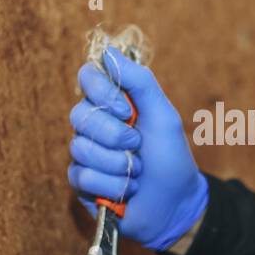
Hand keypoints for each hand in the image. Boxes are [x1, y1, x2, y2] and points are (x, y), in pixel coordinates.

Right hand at [68, 46, 208, 251]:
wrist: (175, 204)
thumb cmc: (171, 158)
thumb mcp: (163, 116)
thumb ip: (141, 82)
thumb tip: (108, 50)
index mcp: (113, 103)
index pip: (87, 78)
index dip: (102, 92)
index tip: (127, 109)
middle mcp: (94, 125)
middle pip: (79, 115)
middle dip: (115, 135)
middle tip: (137, 145)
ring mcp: (85, 153)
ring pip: (81, 149)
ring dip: (118, 164)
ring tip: (136, 171)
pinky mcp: (82, 182)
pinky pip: (82, 176)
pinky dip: (113, 184)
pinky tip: (126, 189)